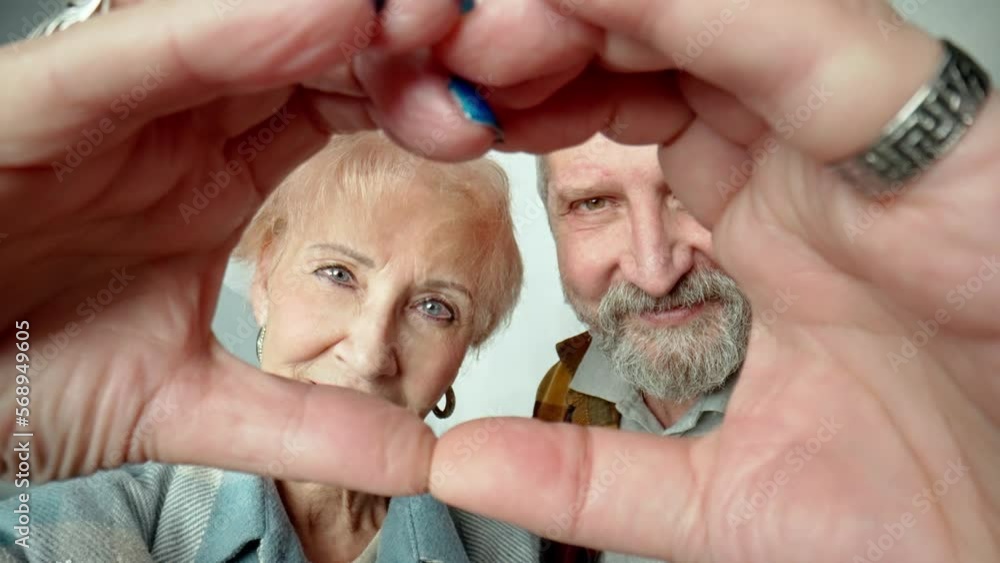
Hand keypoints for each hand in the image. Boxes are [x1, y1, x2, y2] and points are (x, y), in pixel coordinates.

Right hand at [0, 0, 497, 492]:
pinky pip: (142, 51)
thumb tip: (417, 457)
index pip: (340, 101)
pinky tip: (332, 18)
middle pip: (308, 45)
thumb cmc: (9, 370)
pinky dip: (232, 31)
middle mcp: (169, 119)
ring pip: (236, 30)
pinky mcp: (29, 103)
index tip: (505, 106)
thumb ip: (300, 424)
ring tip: (434, 17)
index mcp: (212, 169)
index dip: (421, 94)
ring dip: (342, 20)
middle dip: (402, 39)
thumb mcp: (179, 401)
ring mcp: (105, 102)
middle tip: (498, 41)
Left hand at [428, 1, 999, 560]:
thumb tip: (457, 461)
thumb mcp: (722, 499)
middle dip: (537, 34)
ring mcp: (864, 140)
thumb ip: (585, 476)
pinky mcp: (930, 133)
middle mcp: (808, 158)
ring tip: (482, 30)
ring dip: (591, 14)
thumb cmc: (925, 515)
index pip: (627, 104)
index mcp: (765, 219)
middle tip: (428, 47)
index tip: (433, 107)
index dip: (527, 92)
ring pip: (715, 19)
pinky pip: (799, 41)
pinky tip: (588, 13)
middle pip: (655, 40)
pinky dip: (690, 17)